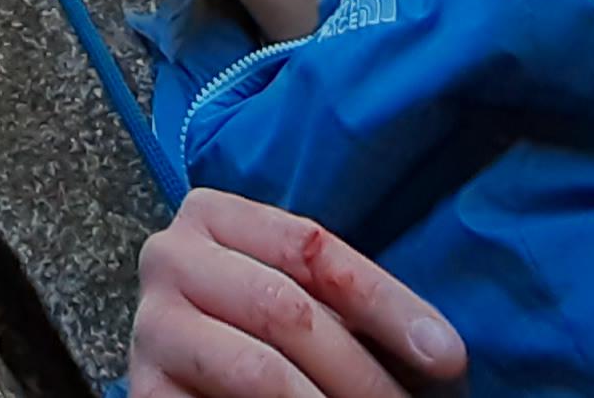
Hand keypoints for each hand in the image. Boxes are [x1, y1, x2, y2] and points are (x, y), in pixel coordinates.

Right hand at [129, 189, 467, 396]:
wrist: (193, 370)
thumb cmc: (263, 329)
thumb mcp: (303, 296)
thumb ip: (346, 302)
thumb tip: (441, 352)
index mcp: (212, 213)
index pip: (312, 249)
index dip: (387, 304)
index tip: (448, 358)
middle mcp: (169, 256)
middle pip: (287, 310)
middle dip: (362, 371)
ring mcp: (151, 325)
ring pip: (261, 370)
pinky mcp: (146, 389)